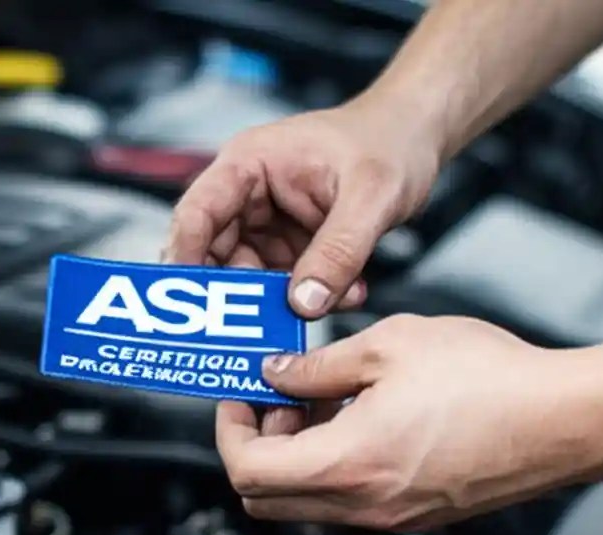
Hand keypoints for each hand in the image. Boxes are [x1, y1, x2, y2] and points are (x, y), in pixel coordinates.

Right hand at [164, 99, 441, 317]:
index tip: (190, 304)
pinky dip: (310, 298)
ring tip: (326, 302)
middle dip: (235, 294)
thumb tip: (303, 304)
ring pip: (249, 277)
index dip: (185, 259)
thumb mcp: (371, 196)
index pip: (196, 214)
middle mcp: (248, 195)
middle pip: (214, 254)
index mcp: (248, 164)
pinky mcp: (291, 245)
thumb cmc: (389, 140)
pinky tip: (347, 293)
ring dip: (282, 302)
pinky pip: (284, 283)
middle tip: (256, 330)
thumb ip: (338, 251)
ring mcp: (268, 222)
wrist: (417, 136)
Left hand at [217, 314, 602, 530]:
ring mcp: (393, 517)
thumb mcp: (388, 346)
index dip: (229, 431)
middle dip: (257, 447)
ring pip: (309, 502)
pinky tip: (364, 415)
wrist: (568, 417)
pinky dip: (335, 464)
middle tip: (277, 399)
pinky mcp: (418, 513)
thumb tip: (276, 375)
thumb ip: (318, 366)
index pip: (247, 471)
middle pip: (267, 500)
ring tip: (325, 399)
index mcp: (348, 465)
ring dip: (297, 455)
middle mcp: (365, 506)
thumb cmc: (491, 379)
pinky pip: (351, 499)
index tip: (239, 396)